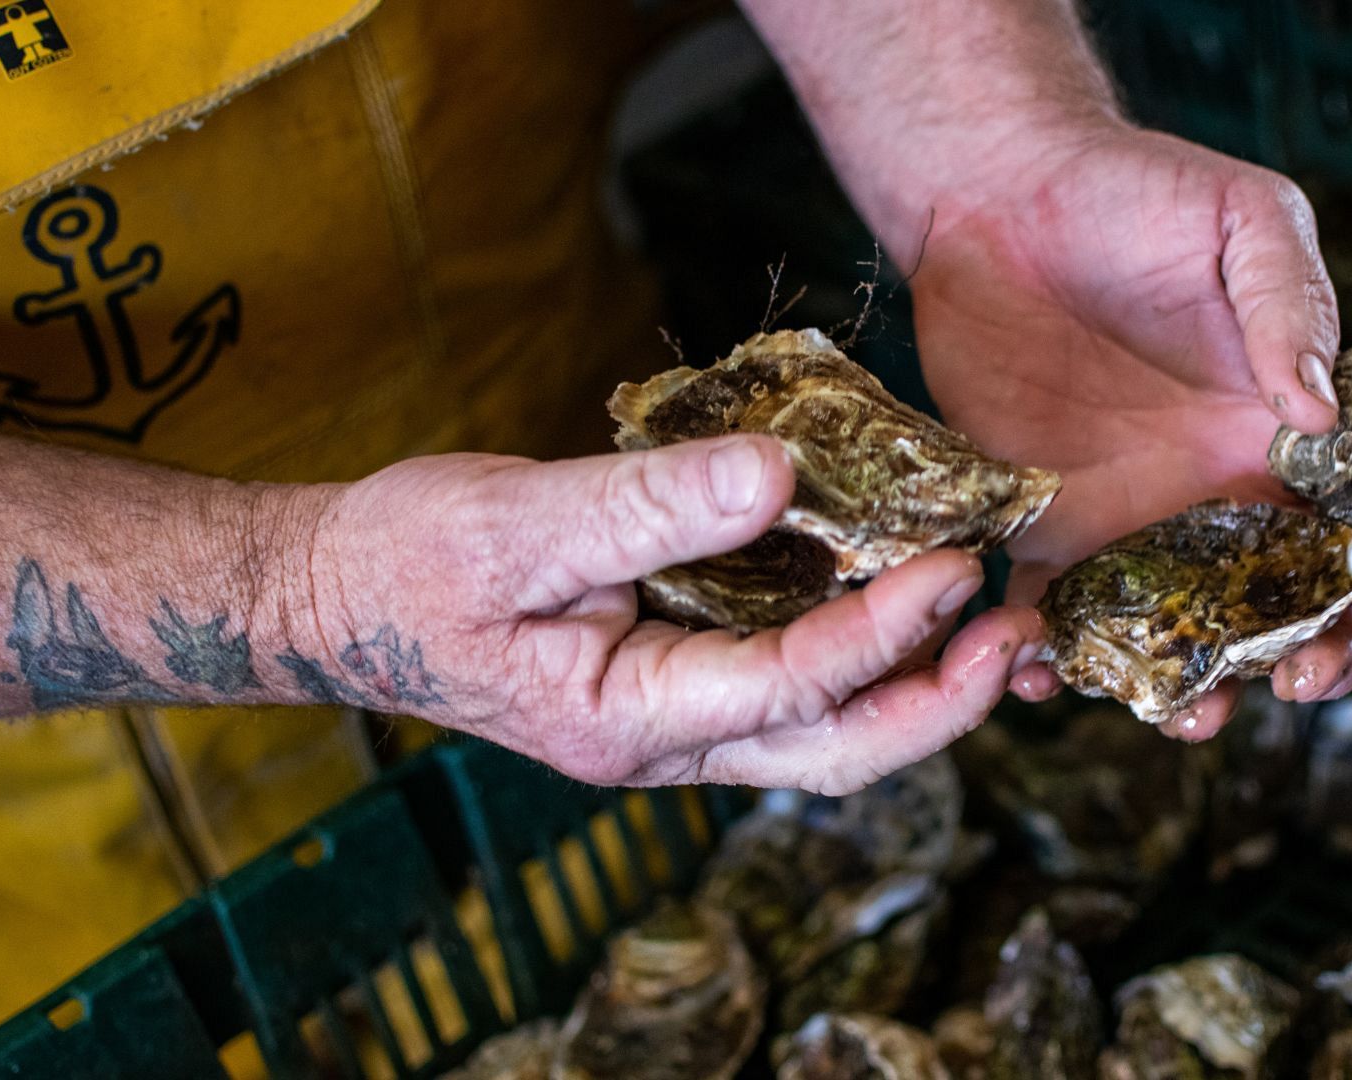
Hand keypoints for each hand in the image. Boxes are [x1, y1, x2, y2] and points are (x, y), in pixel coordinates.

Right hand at [290, 435, 1043, 793]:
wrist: (339, 592)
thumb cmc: (406, 561)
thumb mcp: (516, 520)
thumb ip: (647, 504)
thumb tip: (779, 474)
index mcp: (624, 721)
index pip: (784, 693)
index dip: (876, 636)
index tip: (950, 570)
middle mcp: (667, 741)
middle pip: (834, 754)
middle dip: (934, 706)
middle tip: (1011, 635)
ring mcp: (679, 718)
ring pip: (824, 732)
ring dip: (912, 682)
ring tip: (986, 614)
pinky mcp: (684, 675)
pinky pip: (793, 681)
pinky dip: (859, 646)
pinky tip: (899, 582)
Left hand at [909, 124, 1351, 737]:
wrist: (1004, 196)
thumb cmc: (1139, 196)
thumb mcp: (1245, 222)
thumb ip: (1290, 307)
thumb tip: (1317, 413)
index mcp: (1287, 433)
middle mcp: (1221, 494)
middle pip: (1285, 607)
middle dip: (1307, 659)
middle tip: (1295, 680)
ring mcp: (1134, 520)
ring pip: (1177, 639)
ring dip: (1185, 691)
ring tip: (1180, 711)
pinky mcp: (1044, 527)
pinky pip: (1053, 616)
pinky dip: (1049, 660)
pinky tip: (1038, 671)